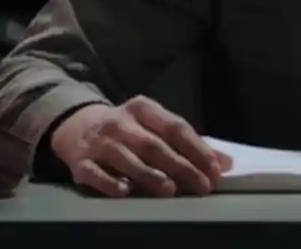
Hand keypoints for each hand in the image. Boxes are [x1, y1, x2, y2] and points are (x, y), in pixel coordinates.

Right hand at [50, 96, 232, 197]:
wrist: (76, 125)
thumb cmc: (127, 129)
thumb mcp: (154, 126)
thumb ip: (188, 143)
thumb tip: (225, 163)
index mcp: (143, 108)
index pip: (175, 127)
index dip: (197, 149)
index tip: (215, 170)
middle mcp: (121, 122)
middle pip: (154, 145)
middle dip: (180, 166)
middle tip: (201, 186)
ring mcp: (99, 142)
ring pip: (127, 158)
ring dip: (149, 174)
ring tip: (170, 190)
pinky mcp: (80, 161)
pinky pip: (95, 173)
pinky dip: (110, 182)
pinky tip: (125, 191)